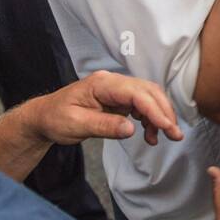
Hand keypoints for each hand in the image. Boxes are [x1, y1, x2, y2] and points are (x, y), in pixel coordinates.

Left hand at [32, 70, 181, 146]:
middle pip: (148, 91)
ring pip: (148, 97)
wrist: (44, 117)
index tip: (167, 127)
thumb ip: (104, 126)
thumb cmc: (55, 118)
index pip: (136, 93)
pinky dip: (150, 118)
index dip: (155, 110)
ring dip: (159, 116)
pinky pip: (141, 105)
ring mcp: (116, 90)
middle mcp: (112, 82)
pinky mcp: (118, 100)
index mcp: (102, 83)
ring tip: (162, 137)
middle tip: (175, 134)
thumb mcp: (76, 125)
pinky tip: (149, 134)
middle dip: (164, 112)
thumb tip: (131, 129)